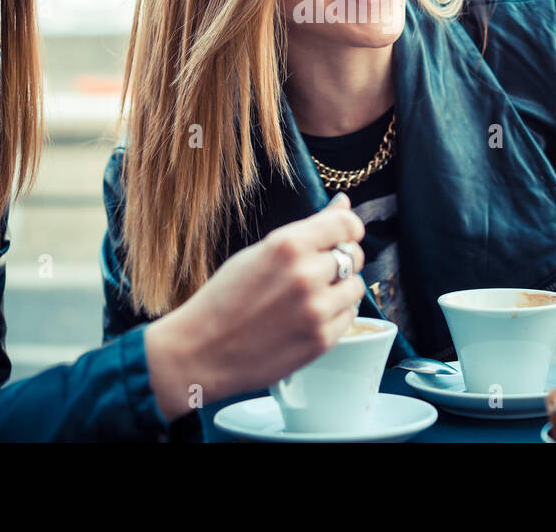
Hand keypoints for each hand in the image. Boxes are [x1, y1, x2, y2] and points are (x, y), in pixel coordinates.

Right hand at [143, 193, 365, 420]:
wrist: (199, 352)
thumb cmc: (224, 299)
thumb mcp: (259, 253)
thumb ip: (305, 231)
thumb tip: (343, 203)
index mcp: (288, 245)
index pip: (346, 224)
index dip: (349, 228)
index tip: (345, 235)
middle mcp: (306, 275)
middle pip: (354, 256)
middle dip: (342, 260)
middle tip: (319, 271)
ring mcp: (316, 310)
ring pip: (355, 288)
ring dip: (340, 289)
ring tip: (311, 297)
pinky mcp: (321, 341)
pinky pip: (349, 317)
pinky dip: (335, 315)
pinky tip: (309, 317)